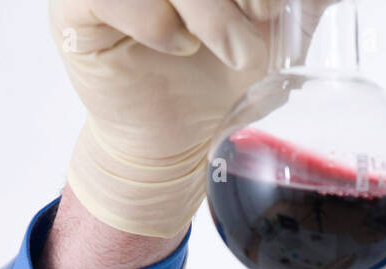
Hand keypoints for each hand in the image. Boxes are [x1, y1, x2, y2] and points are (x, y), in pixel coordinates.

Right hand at [49, 0, 332, 236]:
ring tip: (231, 48)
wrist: (184, 138)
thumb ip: (309, 0)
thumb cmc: (226, 77)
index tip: (273, 6)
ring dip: (205, 8)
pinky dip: (154, 21)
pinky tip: (177, 47)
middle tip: (262, 15)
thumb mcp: (281, 30)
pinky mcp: (76, 6)